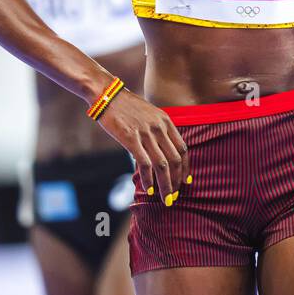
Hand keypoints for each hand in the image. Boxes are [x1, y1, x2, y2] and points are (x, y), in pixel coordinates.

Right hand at [96, 88, 189, 203]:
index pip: (183, 148)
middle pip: (175, 160)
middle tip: (174, 196)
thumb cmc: (126, 107)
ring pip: (162, 165)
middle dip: (177, 181)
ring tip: (165, 199)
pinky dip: (149, 179)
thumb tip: (159, 152)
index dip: (186, 167)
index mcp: (166, 121)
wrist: (107, 95)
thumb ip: (158, 131)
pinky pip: (144, 163)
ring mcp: (146, 134)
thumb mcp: (149, 114)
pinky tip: (149, 189)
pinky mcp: (130, 139)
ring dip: (165, 185)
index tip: (185, 181)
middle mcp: (159, 128)